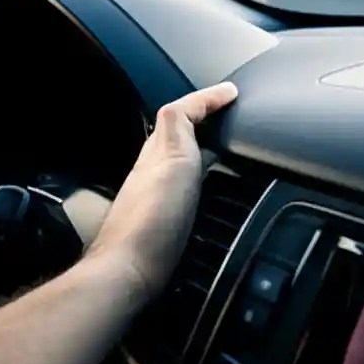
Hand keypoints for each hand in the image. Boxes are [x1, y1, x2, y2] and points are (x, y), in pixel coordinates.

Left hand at [86, 82, 238, 301]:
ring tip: (229, 150)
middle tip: (233, 118)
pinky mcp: (161, 223)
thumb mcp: (171, 159)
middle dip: (204, 121)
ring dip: (202, 148)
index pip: (181, 113)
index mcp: (157, 151)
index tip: (232, 93)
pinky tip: (212, 192)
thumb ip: (178, 127)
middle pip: (177, 136)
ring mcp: (155, 197)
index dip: (206, 100)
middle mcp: (153, 170)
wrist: (130, 270)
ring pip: (179, 160)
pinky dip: (201, 178)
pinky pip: (184, 186)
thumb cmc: (154, 219)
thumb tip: (195, 101)